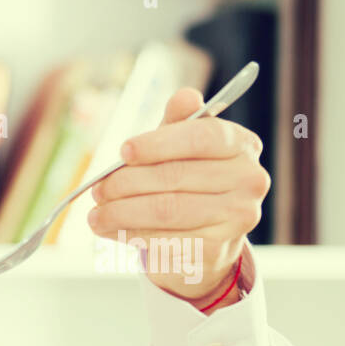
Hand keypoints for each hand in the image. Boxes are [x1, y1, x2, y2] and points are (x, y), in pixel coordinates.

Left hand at [87, 87, 269, 301]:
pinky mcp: (217, 249)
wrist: (202, 246)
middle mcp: (249, 180)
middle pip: (175, 176)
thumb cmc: (187, 188)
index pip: (202, 136)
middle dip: (126, 183)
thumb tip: (184, 96)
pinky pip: (163, 239)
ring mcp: (237, 217)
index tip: (123, 151)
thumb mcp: (181, 152)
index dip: (158, 143)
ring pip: (166, 209)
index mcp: (242, 145)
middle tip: (98, 190)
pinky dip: (129, 234)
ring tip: (95, 215)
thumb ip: (179, 124)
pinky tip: (110, 231)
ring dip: (120, 212)